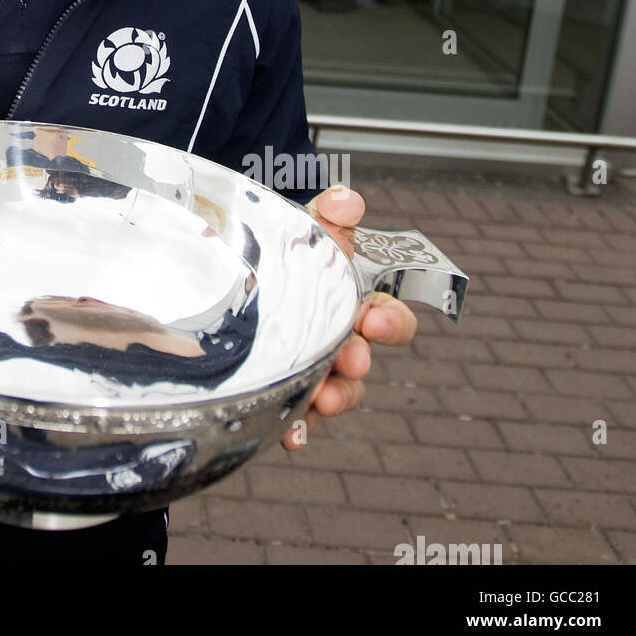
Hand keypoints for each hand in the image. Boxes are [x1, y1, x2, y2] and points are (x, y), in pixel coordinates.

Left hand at [280, 185, 417, 450]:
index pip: (392, 320)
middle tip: (349, 356)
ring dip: (335, 398)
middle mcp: (341, 340)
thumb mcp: (309, 228)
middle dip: (358, 363)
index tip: (374, 321)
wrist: (243, 265)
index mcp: (356, 303)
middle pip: (364, 363)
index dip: (391, 324)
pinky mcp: (285, 387)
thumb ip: (330, 213)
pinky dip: (298, 427)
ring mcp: (315, 367)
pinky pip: (297, 415)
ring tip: (322, 397)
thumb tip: (349, 200)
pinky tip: (291, 435)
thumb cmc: (289, 250)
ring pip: (337, 394)